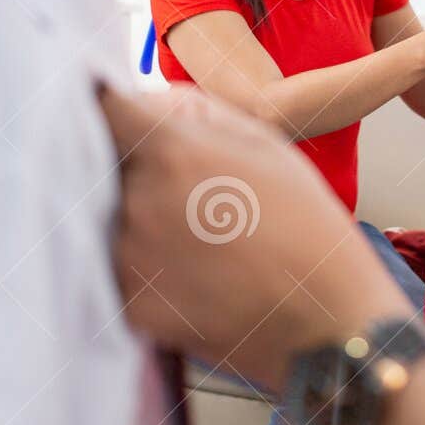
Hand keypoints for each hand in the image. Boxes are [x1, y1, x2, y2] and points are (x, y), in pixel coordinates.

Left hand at [100, 86, 410, 388]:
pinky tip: (194, 273)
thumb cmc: (306, 230)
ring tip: (201, 240)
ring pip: (111, 218)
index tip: (116, 116)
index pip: (102, 108)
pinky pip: (119, 268)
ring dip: (137, 219)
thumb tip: (143, 101)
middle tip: (188, 192)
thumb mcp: (265, 146)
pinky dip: (145, 265)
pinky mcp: (128, 302)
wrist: (322, 323)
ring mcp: (128, 255)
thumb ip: (194, 111)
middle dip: (132, 168)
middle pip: (105, 165)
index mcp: (170, 150)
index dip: (108, 110)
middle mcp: (138, 199)